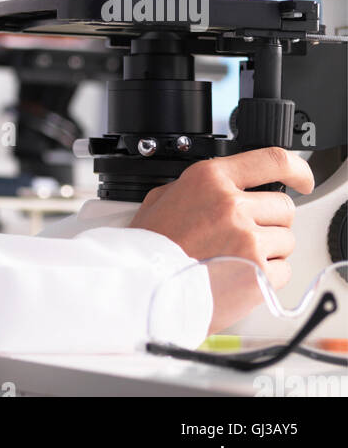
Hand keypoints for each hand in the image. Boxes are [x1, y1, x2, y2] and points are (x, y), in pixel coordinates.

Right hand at [129, 148, 314, 330]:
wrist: (146, 287)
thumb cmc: (150, 247)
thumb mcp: (162, 198)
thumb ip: (196, 187)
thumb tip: (217, 186)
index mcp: (210, 179)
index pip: (272, 160)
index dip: (295, 168)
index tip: (301, 178)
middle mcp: (232, 205)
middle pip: (284, 206)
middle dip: (271, 219)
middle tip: (247, 233)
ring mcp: (248, 240)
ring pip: (286, 240)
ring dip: (270, 248)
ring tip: (238, 257)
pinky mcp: (258, 273)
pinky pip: (283, 270)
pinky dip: (268, 275)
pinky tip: (240, 275)